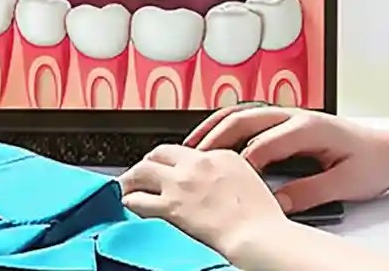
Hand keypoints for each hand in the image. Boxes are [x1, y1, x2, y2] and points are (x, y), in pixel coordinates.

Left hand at [117, 144, 288, 257]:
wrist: (259, 236)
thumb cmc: (263, 220)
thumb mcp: (250, 182)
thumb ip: (228, 176)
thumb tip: (215, 185)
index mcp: (221, 155)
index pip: (189, 152)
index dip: (177, 163)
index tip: (173, 172)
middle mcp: (198, 163)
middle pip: (161, 153)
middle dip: (149, 161)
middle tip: (142, 172)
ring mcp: (181, 183)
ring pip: (142, 171)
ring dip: (131, 178)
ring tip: (125, 186)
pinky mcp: (169, 206)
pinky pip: (137, 200)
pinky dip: (129, 201)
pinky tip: (127, 206)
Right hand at [183, 104, 388, 213]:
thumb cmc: (374, 163)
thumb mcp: (346, 184)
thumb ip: (310, 192)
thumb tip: (278, 204)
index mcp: (310, 128)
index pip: (264, 143)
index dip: (240, 163)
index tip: (223, 181)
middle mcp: (297, 115)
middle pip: (245, 119)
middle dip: (215, 138)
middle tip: (191, 160)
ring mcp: (291, 115)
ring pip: (243, 112)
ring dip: (215, 126)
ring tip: (191, 145)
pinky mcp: (289, 121)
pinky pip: (250, 116)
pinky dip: (227, 124)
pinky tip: (214, 138)